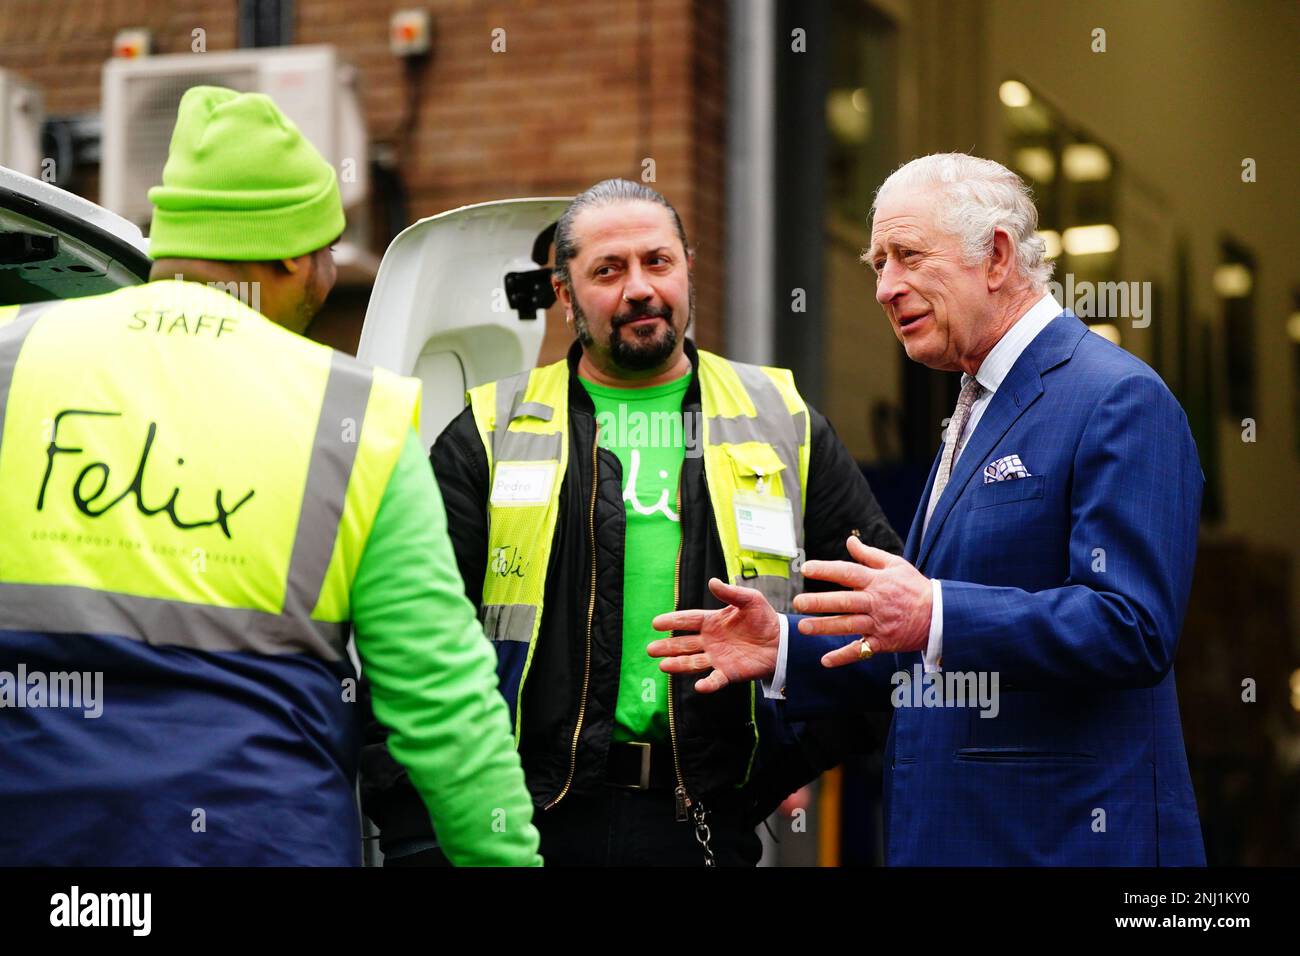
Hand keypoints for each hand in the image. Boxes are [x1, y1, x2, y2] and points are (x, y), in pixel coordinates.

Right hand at [648, 578, 780, 692]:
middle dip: (667, 647)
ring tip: (662, 665)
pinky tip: (698, 686)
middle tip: (651, 649)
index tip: (656, 623)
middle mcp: (710, 640)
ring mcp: (718, 658)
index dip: (673, 621)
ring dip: (678, 665)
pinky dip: (707, 684)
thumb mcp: (750, 600)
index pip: (688, 620)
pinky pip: (715, 679)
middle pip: (684, 644)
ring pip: (693, 662)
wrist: (782, 641)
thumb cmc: (764, 618)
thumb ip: (730, 593)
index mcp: (712, 621)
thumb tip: (712, 581)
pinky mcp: (728, 672)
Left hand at [793, 536, 931, 668]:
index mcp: (876, 581)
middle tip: (798, 602)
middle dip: (820, 602)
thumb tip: (849, 541)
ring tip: (803, 627)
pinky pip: (860, 650)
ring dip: (825, 627)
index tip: (806, 568)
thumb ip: (869, 554)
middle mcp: (875, 602)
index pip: (848, 572)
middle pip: (845, 601)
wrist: (939, 615)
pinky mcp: (882, 642)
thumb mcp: (896, 565)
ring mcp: (878, 623)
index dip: (827, 570)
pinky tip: (825, 661)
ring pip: (848, 626)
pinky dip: (843, 657)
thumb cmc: (914, 587)